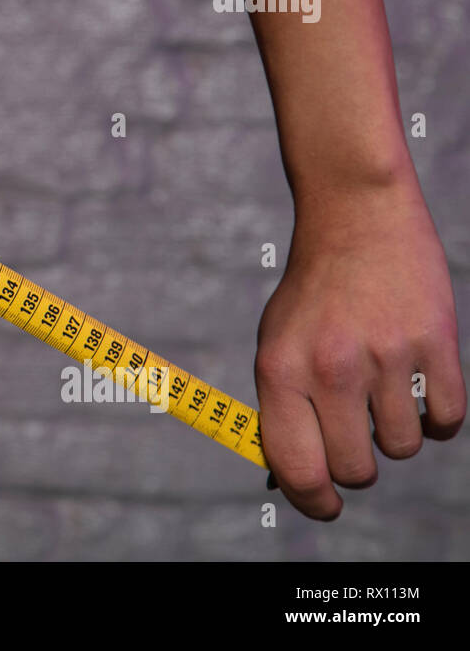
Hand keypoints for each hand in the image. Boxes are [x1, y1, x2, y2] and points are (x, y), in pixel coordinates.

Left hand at [254, 177, 463, 519]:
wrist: (354, 218)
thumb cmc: (311, 293)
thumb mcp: (276, 344)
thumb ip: (284, 408)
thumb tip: (293, 476)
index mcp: (280, 370)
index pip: (296, 468)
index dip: (312, 501)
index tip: (326, 506)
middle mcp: (330, 367)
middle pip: (356, 469)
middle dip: (358, 468)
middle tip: (358, 440)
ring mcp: (385, 355)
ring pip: (404, 448)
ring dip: (397, 435)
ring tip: (384, 395)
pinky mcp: (435, 342)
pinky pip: (448, 421)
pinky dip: (439, 421)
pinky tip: (421, 394)